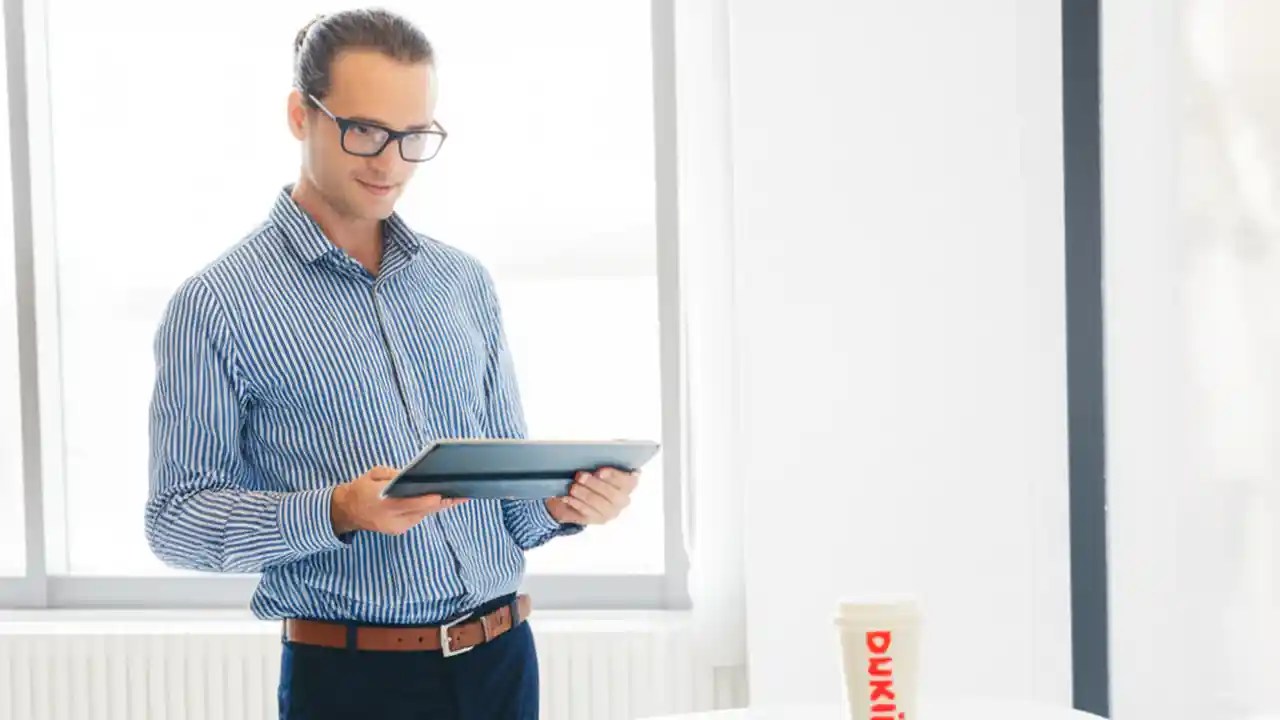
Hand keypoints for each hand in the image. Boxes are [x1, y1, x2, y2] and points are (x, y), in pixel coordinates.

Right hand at [330, 465, 466, 535]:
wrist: (345, 512)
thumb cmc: (360, 489)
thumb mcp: (374, 474)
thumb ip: (394, 474)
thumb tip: (413, 474)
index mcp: (384, 504)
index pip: (415, 504)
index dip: (433, 499)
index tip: (447, 493)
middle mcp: (392, 519)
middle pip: (424, 511)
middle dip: (442, 501)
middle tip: (462, 494)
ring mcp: (396, 527)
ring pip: (423, 515)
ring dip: (436, 505)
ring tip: (455, 494)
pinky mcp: (399, 531)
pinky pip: (418, 518)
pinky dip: (426, 509)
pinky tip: (437, 500)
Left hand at [546, 467, 638, 525]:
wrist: (577, 498)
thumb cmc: (592, 479)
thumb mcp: (597, 471)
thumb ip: (600, 468)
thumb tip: (594, 466)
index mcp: (628, 485)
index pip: (629, 482)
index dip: (615, 476)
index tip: (599, 472)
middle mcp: (623, 500)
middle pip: (613, 495)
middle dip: (595, 485)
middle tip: (580, 477)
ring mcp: (611, 512)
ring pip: (599, 504)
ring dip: (584, 494)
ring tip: (573, 487)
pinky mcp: (598, 520)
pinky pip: (588, 512)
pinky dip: (577, 504)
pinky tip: (569, 498)